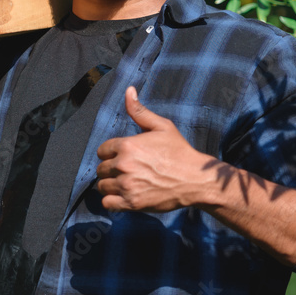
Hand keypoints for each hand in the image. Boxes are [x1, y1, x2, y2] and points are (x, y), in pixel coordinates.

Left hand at [95, 86, 215, 211]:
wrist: (195, 179)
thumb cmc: (179, 151)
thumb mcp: (162, 126)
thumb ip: (140, 111)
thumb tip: (128, 90)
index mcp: (127, 145)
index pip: (102, 150)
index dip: (110, 153)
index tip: (121, 157)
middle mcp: (123, 165)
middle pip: (101, 169)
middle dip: (110, 169)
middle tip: (125, 171)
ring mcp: (126, 185)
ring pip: (102, 186)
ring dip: (111, 185)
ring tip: (125, 183)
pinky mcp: (131, 203)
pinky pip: (107, 203)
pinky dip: (112, 201)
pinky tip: (123, 196)